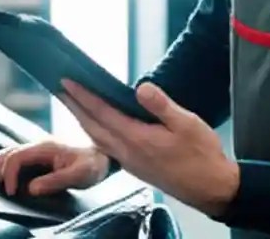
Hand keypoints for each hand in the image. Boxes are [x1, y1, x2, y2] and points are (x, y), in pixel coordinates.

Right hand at [0, 139, 111, 196]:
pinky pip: (16, 160)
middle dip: (0, 172)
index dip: (9, 175)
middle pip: (5, 153)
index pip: (15, 157)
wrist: (102, 154)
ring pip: (8, 154)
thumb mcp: (79, 175)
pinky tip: (18, 183)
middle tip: (8, 191)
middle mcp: (36, 145)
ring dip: (3, 171)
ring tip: (11, 188)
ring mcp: (36, 150)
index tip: (13, 193)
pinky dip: (9, 170)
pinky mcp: (37, 156)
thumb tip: (31, 189)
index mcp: (44, 147)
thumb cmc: (92, 164)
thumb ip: (55, 181)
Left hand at [60, 79, 239, 216]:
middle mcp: (127, 151)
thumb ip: (161, 106)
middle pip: (91, 125)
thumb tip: (140, 87)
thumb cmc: (202, 155)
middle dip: (74, 106)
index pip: (102, 113)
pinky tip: (96, 125)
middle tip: (59, 88)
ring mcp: (129, 161)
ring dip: (81, 118)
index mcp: (137, 139)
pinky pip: (105, 146)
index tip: (67, 81)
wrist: (210, 189)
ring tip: (72, 103)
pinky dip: (94, 131)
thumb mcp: (187, 124)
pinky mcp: (134, 166)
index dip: (83, 96)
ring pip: (96, 137)